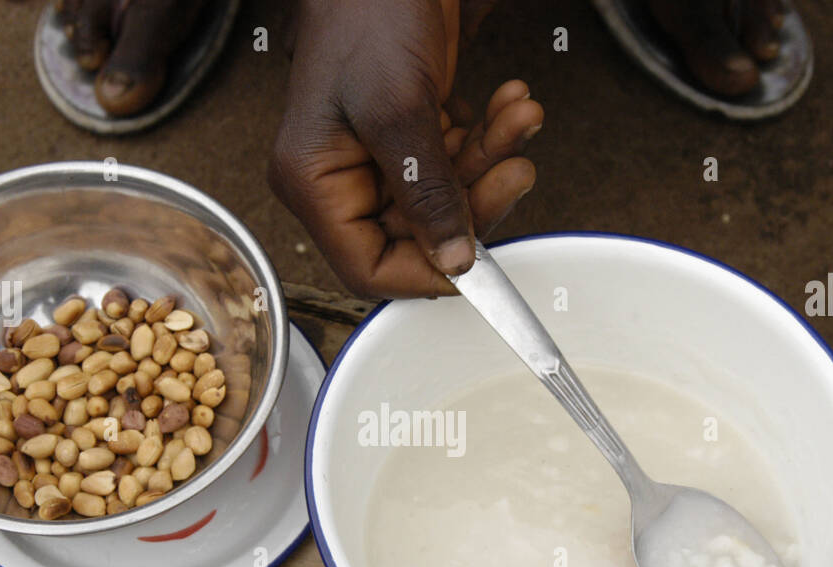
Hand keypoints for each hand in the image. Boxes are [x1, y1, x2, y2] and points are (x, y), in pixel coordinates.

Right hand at [269, 0, 542, 297]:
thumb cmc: (368, 11)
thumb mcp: (399, 109)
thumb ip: (426, 193)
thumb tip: (453, 261)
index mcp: (314, 182)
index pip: (368, 267)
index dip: (426, 275)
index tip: (479, 262)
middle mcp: (341, 180)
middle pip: (418, 237)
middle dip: (475, 203)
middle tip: (516, 171)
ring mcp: (377, 158)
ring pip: (447, 200)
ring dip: (491, 161)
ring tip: (518, 117)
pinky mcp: (410, 136)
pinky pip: (457, 162)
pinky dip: (489, 137)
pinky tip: (509, 104)